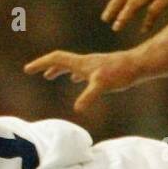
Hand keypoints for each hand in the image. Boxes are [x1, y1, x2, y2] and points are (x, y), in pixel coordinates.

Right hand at [23, 49, 141, 112]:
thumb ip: (88, 97)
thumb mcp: (102, 85)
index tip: (27, 70)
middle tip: (32, 71)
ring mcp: (92, 65)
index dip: (40, 63)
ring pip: (70, 65)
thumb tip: (76, 109)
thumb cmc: (120, 73)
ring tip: (49, 76)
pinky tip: (76, 80)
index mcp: (80, 63)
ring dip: (57, 70)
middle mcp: (84, 62)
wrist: (139, 65)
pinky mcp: (101, 69)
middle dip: (45, 66)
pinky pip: (80, 70)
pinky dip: (72, 74)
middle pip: (60, 60)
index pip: (55, 59)